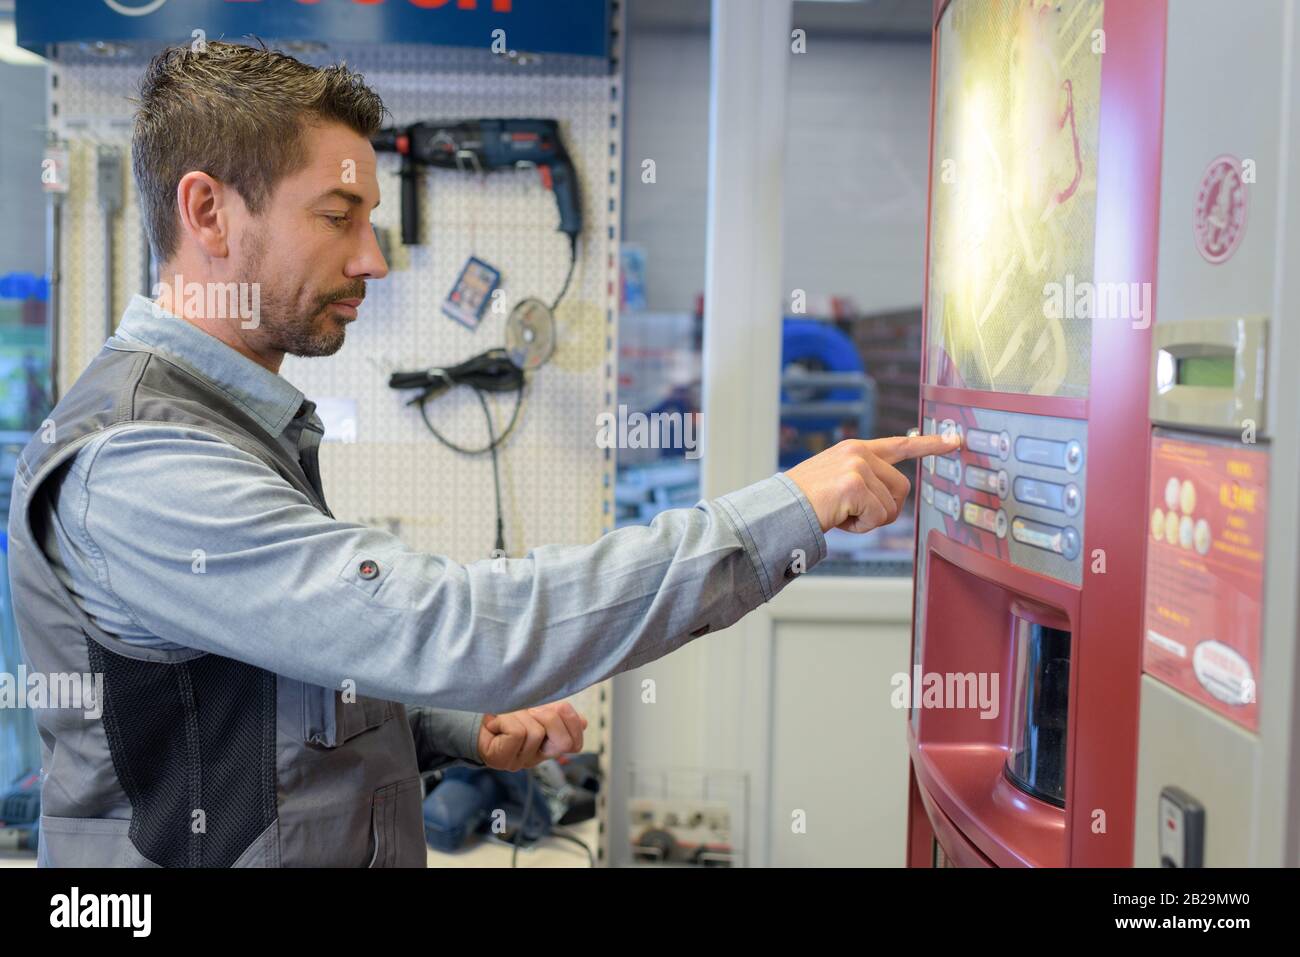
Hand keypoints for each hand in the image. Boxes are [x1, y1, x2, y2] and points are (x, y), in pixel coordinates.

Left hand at [476, 700, 587, 770]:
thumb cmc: (503, 711)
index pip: (574, 743)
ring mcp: (519, 762)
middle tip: (531, 711)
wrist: (470, 717)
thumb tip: (583, 722)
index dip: (571, 723)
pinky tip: (497, 724)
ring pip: (536, 732)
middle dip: (549, 717)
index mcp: (547, 746)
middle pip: (563, 741)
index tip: (557, 708)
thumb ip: (558, 715)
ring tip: (507, 716)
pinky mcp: (502, 760)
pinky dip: (507, 720)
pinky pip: (518, 733)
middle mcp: (535, 757)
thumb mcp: (535, 710)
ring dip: (521, 714)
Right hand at [786, 434, 959, 533]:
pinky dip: (861, 527)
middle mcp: (859, 453)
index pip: (900, 444)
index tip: (956, 441)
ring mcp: (857, 467)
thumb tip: (890, 501)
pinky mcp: (855, 485)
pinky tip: (839, 519)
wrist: (780, 509)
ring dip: (869, 520)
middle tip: (854, 514)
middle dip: (884, 509)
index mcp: (856, 450)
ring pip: (891, 507)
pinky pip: (878, 517)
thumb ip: (864, 481)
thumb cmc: (805, 502)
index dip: (930, 445)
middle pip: (902, 489)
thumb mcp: (836, 481)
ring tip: (841, 514)